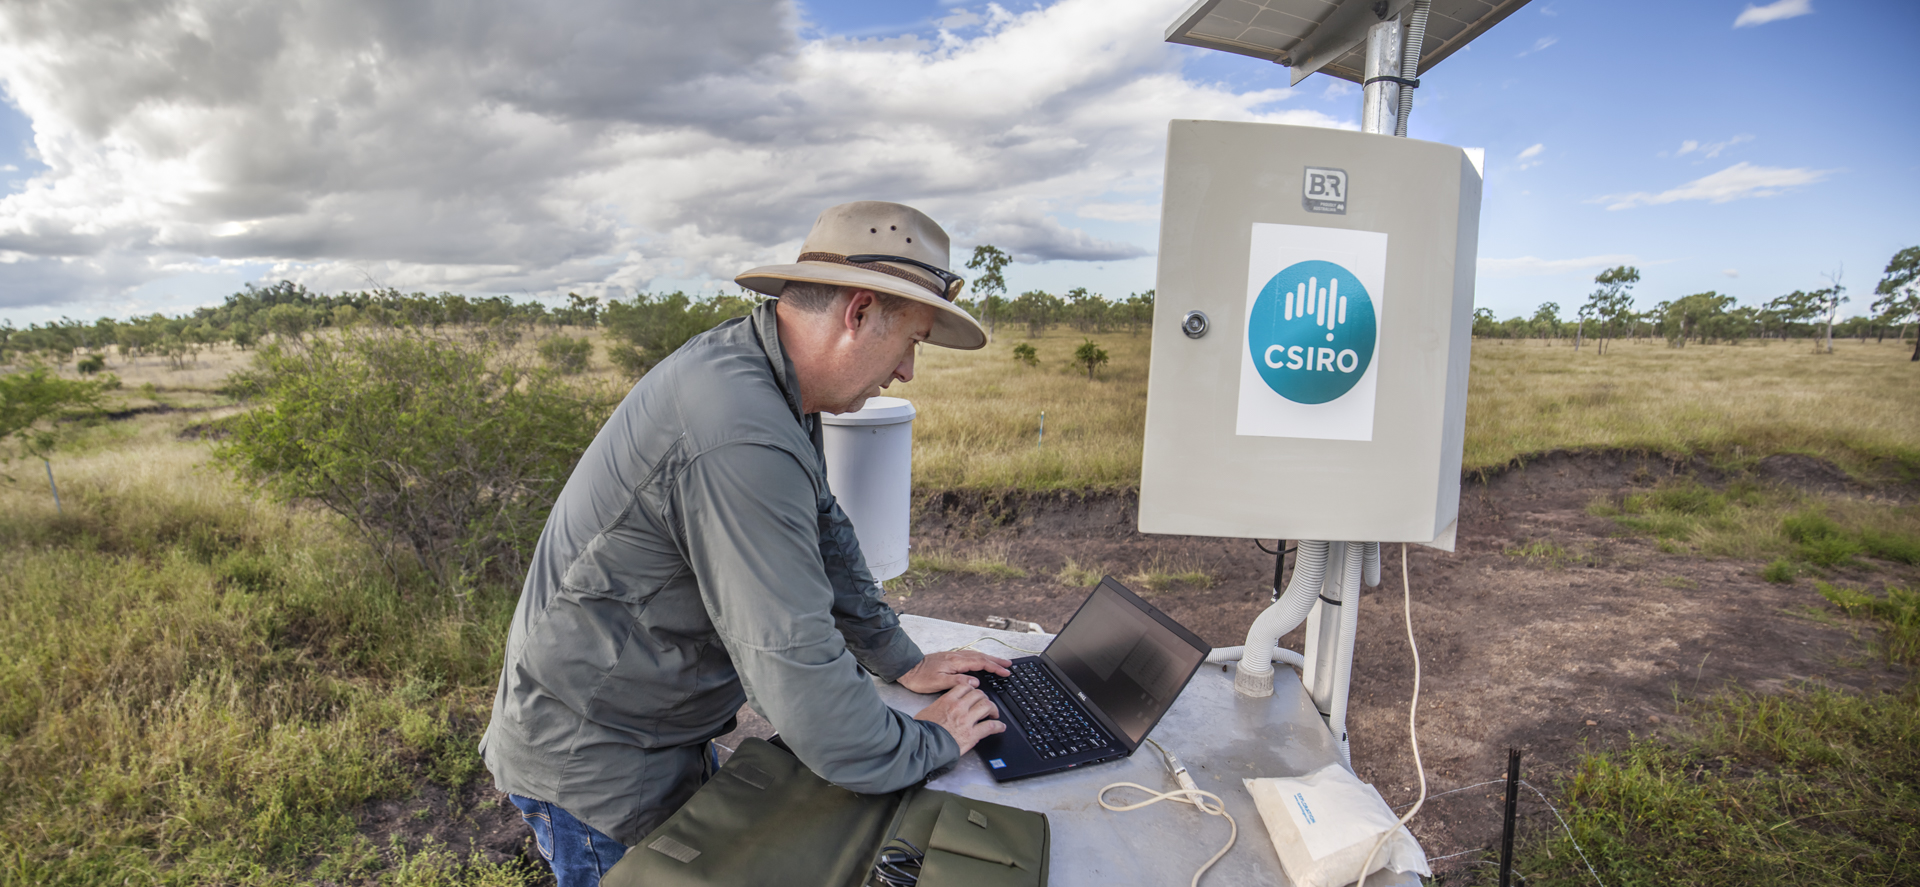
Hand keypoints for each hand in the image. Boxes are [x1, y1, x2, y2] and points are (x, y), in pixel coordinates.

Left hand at [896, 650, 1011, 694]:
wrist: (906, 668)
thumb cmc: (919, 678)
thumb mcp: (938, 683)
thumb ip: (957, 682)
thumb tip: (974, 682)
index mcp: (955, 662)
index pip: (980, 663)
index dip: (995, 667)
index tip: (1005, 672)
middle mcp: (956, 656)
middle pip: (981, 657)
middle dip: (996, 661)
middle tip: (1008, 665)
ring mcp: (953, 656)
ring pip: (976, 655)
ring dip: (989, 658)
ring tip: (999, 662)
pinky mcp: (949, 658)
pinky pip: (970, 656)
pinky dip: (980, 658)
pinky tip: (981, 661)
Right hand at [914, 684, 1005, 754]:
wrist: (923, 745)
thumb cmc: (923, 730)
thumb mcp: (928, 710)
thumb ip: (940, 705)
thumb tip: (944, 705)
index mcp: (947, 700)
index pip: (965, 686)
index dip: (973, 688)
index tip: (975, 692)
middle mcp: (959, 707)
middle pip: (979, 695)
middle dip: (984, 698)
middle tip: (986, 704)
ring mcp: (967, 720)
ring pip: (987, 706)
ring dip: (993, 709)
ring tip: (995, 714)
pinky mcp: (972, 734)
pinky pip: (990, 726)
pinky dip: (998, 726)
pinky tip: (1000, 727)